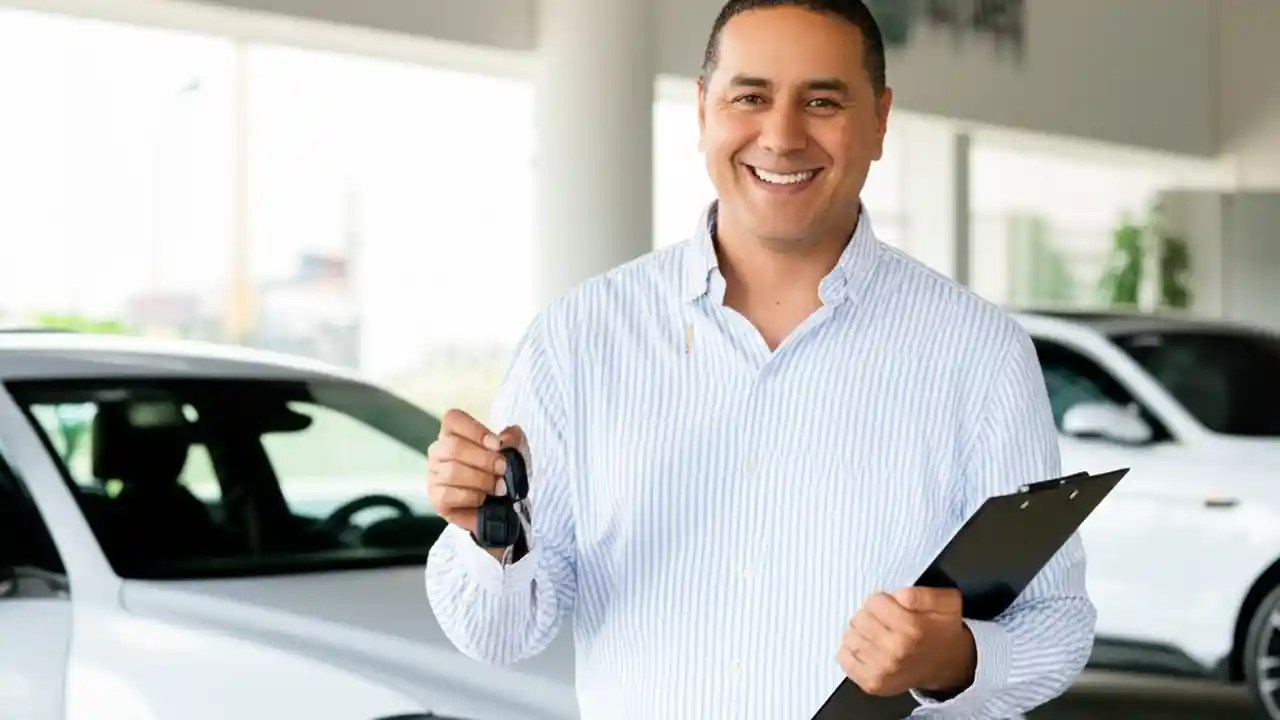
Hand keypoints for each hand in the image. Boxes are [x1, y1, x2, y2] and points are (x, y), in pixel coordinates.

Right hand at [427, 408, 525, 535]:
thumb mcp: (515, 450)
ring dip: (481, 480)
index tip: (497, 445)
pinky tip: (484, 498)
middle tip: (503, 469)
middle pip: (453, 446)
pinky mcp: (436, 498)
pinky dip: (472, 497)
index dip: (475, 430)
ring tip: (499, 487)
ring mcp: (434, 474)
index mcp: (454, 432)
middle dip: (484, 459)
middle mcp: (439, 450)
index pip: (453, 419)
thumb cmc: (502, 471)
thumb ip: (513, 439)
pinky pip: (449, 494)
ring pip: (452, 472)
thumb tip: (505, 438)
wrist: (502, 505)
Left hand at [837, 587, 976, 696]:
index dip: (882, 601)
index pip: (874, 602)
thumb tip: (900, 596)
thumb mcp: (946, 603)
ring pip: (850, 636)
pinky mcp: (873, 682)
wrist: (946, 664)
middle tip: (884, 622)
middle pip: (860, 618)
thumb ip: (924, 594)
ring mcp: (883, 669)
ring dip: (861, 632)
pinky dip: (851, 651)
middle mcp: (896, 650)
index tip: (890, 606)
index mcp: (913, 627)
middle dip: (870, 615)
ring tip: (878, 635)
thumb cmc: (941, 632)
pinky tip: (869, 649)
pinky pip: (844, 657)